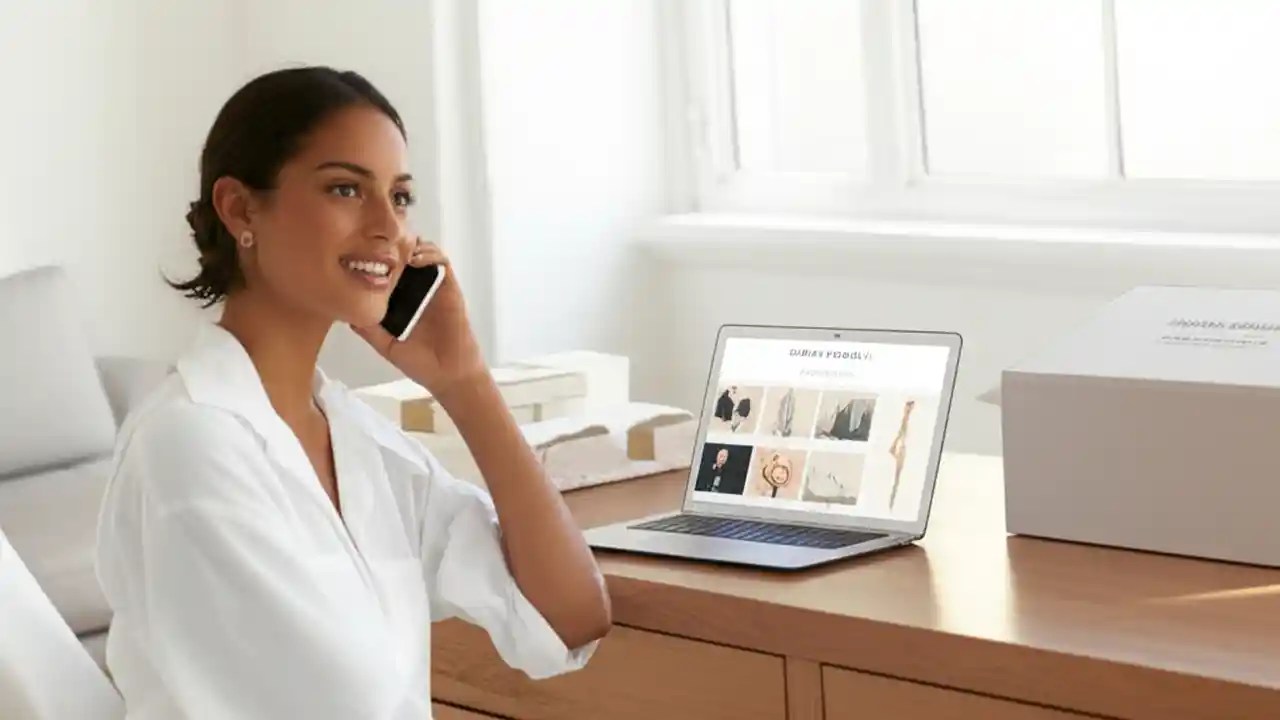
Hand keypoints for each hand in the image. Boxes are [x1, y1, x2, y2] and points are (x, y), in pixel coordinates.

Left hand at [350, 238, 487, 395]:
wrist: (448, 374)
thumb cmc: (420, 363)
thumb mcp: (386, 345)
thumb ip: (368, 329)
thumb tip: (344, 313)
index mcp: (400, 299)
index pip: (388, 268)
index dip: (376, 256)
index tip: (360, 252)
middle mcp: (416, 288)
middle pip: (405, 253)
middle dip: (392, 243)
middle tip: (376, 241)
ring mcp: (433, 286)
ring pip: (423, 251)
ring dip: (410, 244)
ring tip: (395, 248)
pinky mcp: (450, 288)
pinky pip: (442, 263)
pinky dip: (430, 254)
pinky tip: (415, 259)